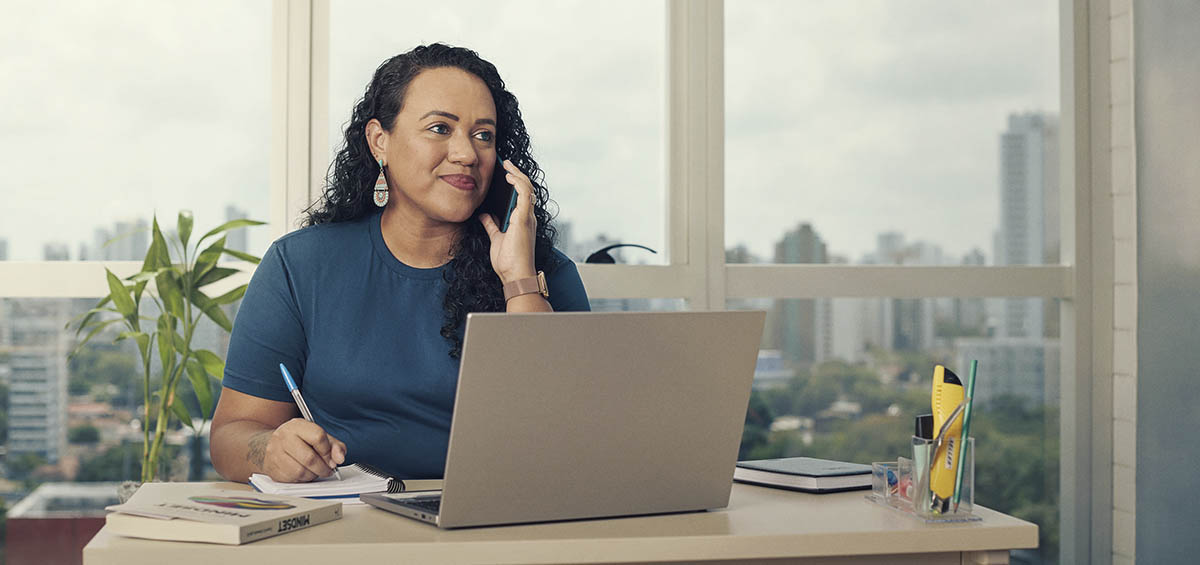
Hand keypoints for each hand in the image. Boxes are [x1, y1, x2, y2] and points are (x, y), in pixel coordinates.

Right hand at [261, 418, 345, 482]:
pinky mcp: (272, 468)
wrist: (274, 444)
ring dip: (313, 475)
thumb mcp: (319, 437)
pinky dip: (302, 480)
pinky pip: (292, 479)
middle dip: (323, 468)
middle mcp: (283, 437)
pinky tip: (304, 474)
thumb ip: (334, 446)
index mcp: (297, 426)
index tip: (332, 459)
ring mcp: (275, 453)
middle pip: (309, 458)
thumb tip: (339, 458)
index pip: (318, 437)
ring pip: (301, 471)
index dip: (328, 452)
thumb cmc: (299, 440)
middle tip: (328, 470)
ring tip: (316, 471)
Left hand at [479, 159, 536, 283]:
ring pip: (527, 188)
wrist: (515, 276)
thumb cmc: (508, 262)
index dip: (515, 182)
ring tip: (507, 165)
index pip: (522, 196)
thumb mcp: (496, 239)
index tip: (505, 172)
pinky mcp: (524, 219)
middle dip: (517, 174)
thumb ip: (491, 225)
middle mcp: (528, 216)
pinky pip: (525, 195)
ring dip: (517, 174)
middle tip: (506, 163)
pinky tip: (509, 177)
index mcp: (522, 220)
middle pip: (526, 188)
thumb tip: (484, 214)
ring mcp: (527, 217)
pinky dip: (518, 183)